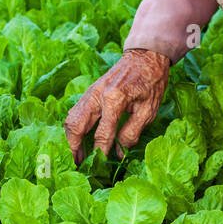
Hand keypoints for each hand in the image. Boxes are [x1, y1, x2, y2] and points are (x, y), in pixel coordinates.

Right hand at [64, 49, 169, 164]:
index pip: (102, 134)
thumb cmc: (151, 83)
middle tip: (79, 164)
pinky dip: (73, 127)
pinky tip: (78, 138)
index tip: (99, 167)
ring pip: (71, 119)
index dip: (100, 153)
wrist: (145, 56)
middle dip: (74, 148)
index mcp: (114, 99)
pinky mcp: (89, 91)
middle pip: (76, 126)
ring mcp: (90, 92)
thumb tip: (119, 153)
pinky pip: (75, 112)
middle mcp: (97, 95)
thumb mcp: (149, 110)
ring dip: (71, 138)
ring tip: (76, 155)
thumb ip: (132, 132)